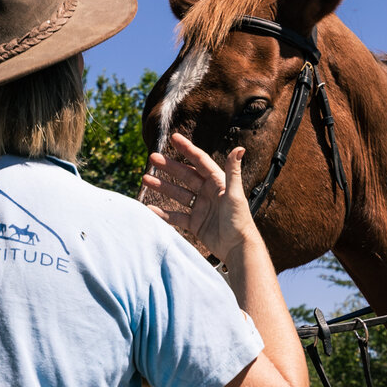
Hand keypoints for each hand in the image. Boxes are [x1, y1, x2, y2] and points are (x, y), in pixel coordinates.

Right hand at [142, 132, 255, 262]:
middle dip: (169, 167)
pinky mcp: (196, 224)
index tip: (174, 137)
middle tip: (152, 158)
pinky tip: (150, 209)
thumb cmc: (240, 220)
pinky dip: (163, 213)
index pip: (200, 161)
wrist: (238, 249)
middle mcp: (208, 193)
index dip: (187, 149)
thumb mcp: (235, 194)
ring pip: (178, 193)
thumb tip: (240, 148)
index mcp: (218, 182)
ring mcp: (201, 208)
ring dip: (163, 186)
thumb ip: (233, 172)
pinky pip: (176, 216)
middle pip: (185, 175)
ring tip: (145, 179)